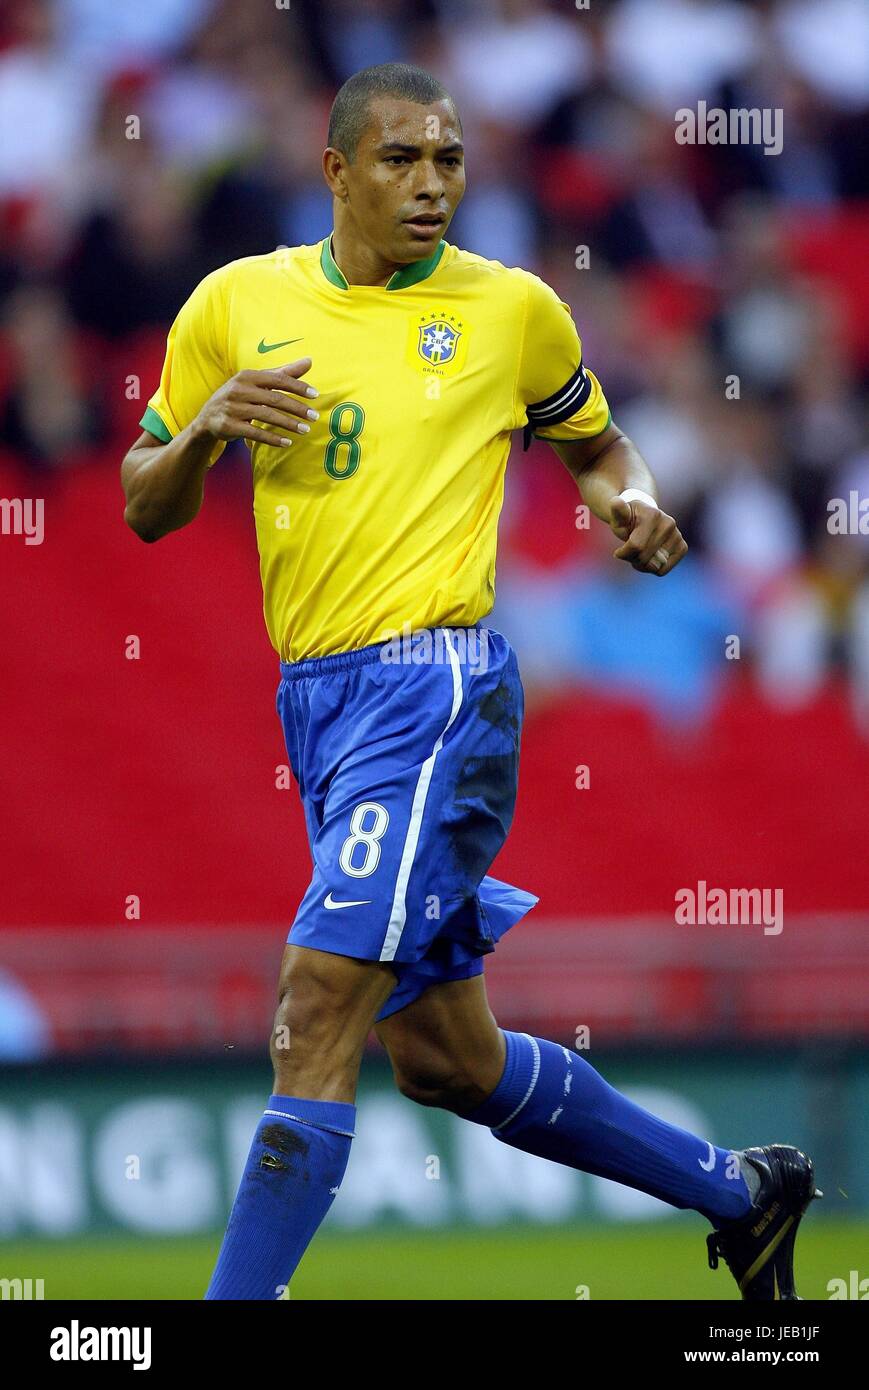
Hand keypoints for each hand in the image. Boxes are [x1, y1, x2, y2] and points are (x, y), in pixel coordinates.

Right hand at [192, 358, 318, 448]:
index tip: (316, 395)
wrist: (207, 417)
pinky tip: (287, 442)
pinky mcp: (228, 426)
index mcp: (247, 376)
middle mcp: (238, 389)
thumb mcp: (258, 383)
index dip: (297, 387)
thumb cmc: (240, 397)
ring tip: (305, 430)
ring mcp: (232, 408)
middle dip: (297, 408)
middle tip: (315, 416)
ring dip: (288, 424)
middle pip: (274, 399)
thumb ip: (283, 373)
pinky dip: (272, 438)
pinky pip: (255, 433)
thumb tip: (309, 361)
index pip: (278, 379)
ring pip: (266, 416)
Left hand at [609, 495, 687, 575]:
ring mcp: (677, 535)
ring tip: (639, 553)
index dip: (623, 553)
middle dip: (632, 558)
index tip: (618, 551)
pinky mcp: (682, 547)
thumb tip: (615, 502)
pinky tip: (649, 558)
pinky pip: (663, 570)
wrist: (643, 518)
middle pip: (644, 557)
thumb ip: (617, 511)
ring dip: (642, 565)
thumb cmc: (628, 520)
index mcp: (653, 515)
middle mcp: (669, 523)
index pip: (636, 546)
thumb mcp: (619, 516)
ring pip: (654, 566)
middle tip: (630, 551)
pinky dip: (653, 569)